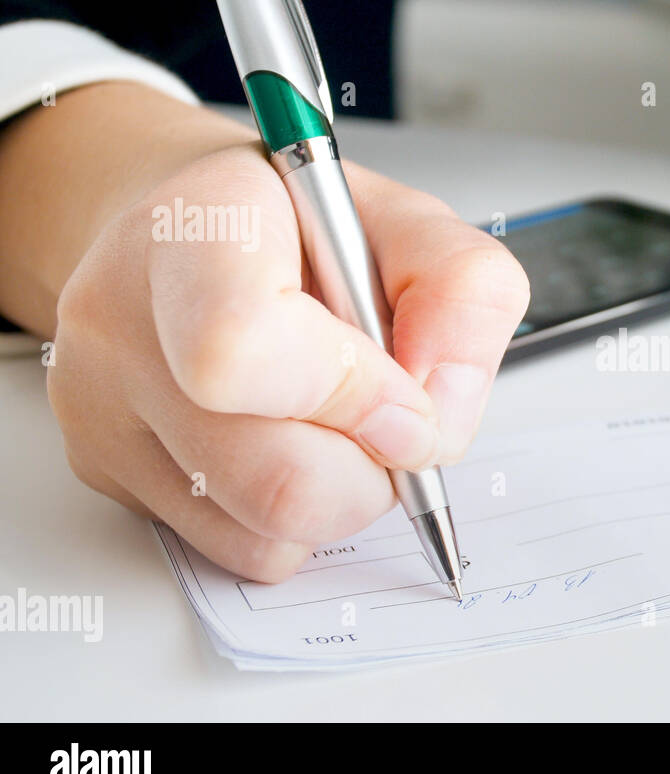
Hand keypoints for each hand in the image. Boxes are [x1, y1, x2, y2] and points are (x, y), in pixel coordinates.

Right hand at [6, 88, 528, 581]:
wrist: (180, 228)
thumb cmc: (296, 225)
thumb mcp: (411, 223)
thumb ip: (463, 294)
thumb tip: (440, 415)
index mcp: (197, 231)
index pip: (239, 351)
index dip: (353, 396)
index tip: (406, 391)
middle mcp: (123, 325)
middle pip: (273, 481)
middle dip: (371, 468)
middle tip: (385, 412)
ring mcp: (102, 411)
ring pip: (264, 536)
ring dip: (340, 496)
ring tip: (334, 420)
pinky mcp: (111, 476)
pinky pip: (241, 551)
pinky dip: (295, 521)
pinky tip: (289, 444)